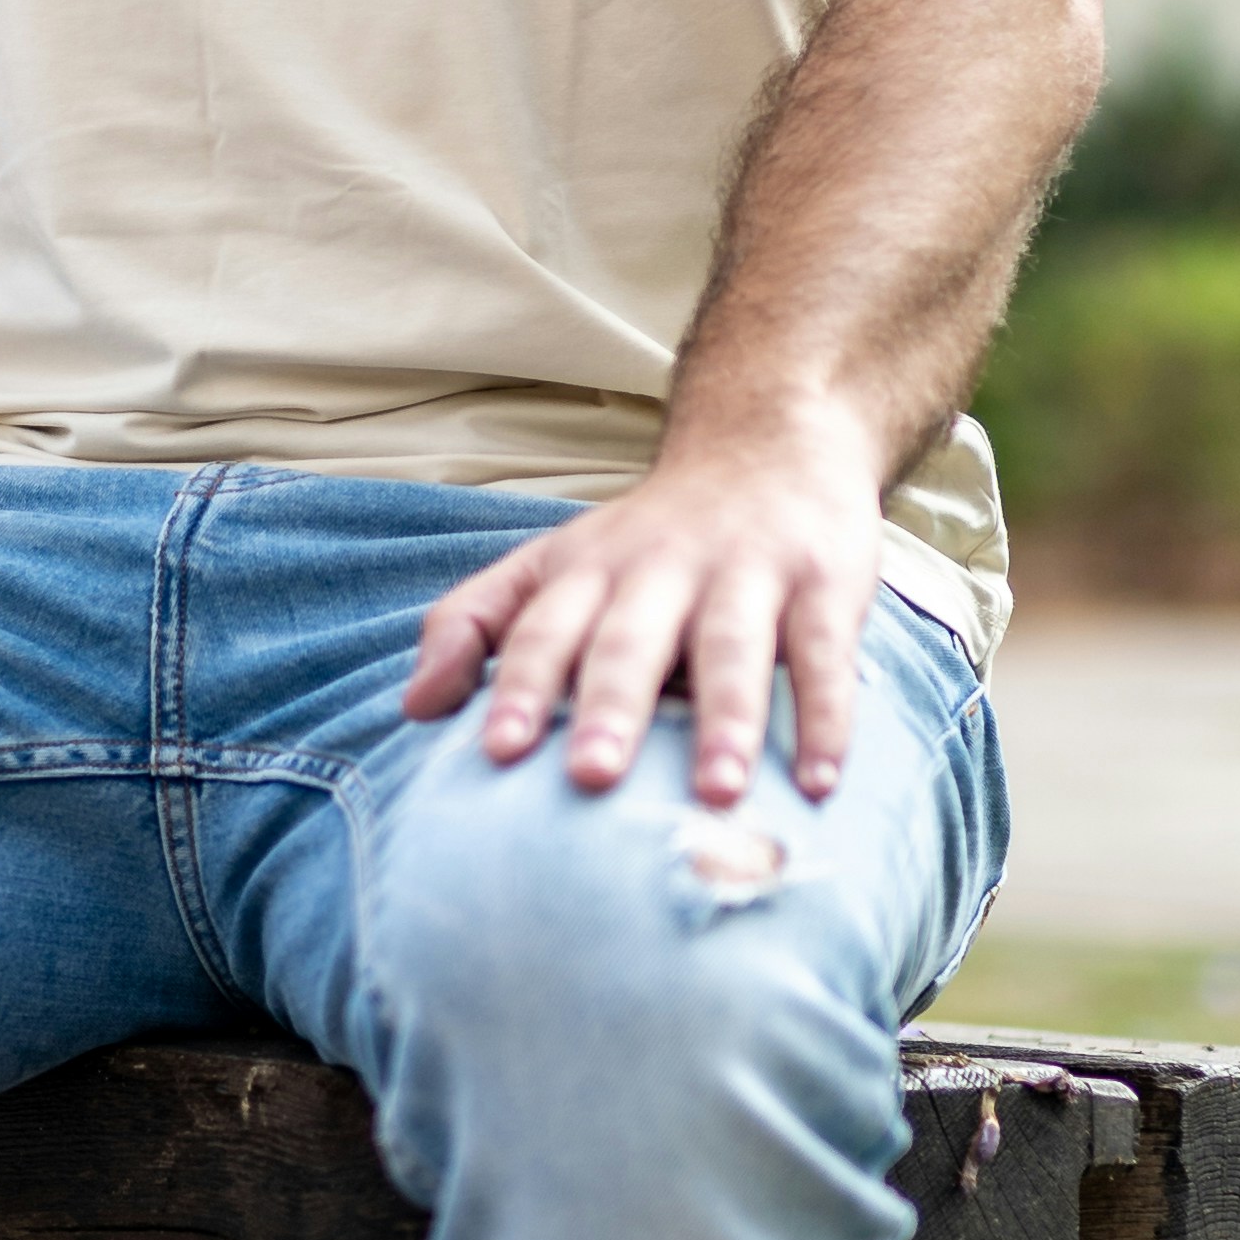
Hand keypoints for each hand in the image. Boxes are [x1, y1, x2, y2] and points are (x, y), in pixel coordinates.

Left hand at [400, 417, 887, 806]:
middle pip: (630, 639)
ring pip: (731, 647)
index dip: (519, 685)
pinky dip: (825, 719)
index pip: (541, 628)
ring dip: (725, 720)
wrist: (768, 445)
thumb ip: (475, 625)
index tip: (498, 751)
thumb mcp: (552, 565)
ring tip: (717, 794)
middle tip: (591, 775)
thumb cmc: (646, 540)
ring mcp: (745, 573)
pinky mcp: (823, 584)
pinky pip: (824, 655)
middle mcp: (660, 568)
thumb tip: (414, 709)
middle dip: (609, 706)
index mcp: (585, 570)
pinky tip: (819, 783)